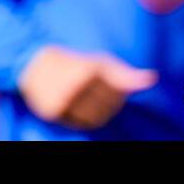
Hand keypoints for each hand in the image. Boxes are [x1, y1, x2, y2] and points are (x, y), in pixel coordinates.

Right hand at [17, 44, 156, 129]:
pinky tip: (80, 106)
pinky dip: (82, 118)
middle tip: (99, 92)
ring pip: (94, 119)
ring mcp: (62, 101)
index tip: (115, 86)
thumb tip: (152, 79)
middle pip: (107, 108)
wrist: (31, 62)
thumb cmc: (71, 61)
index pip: (118, 93)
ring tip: (90, 99)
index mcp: (87, 70)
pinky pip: (78, 123)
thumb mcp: (98, 61)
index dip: (120, 92)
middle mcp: (74, 87)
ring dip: (98, 113)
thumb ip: (124, 73)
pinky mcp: (52, 111)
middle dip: (110, 102)